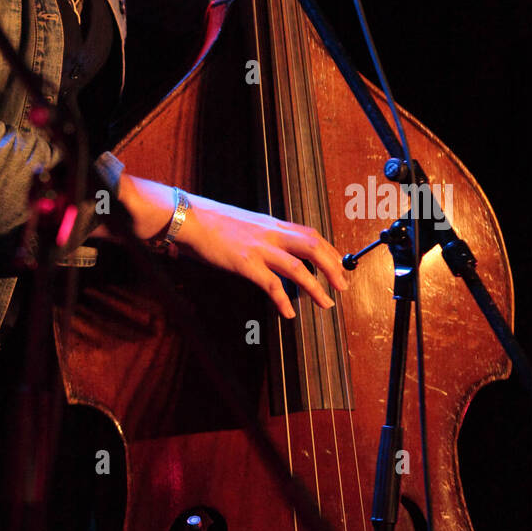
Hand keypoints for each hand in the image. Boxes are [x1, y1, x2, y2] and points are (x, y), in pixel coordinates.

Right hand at [177, 193, 347, 317]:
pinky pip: (271, 284)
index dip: (329, 250)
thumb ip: (261, 234)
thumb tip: (273, 250)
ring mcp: (259, 248)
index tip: (339, 265)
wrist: (188, 217)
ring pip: (298, 267)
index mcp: (271, 223)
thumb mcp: (245, 223)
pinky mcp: (245, 263)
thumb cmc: (211, 221)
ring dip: (317, 287)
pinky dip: (283, 300)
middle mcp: (270, 233)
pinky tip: (289, 313)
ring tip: (327, 303)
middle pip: (313, 247)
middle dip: (333, 267)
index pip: (310, 234)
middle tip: (343, 286)